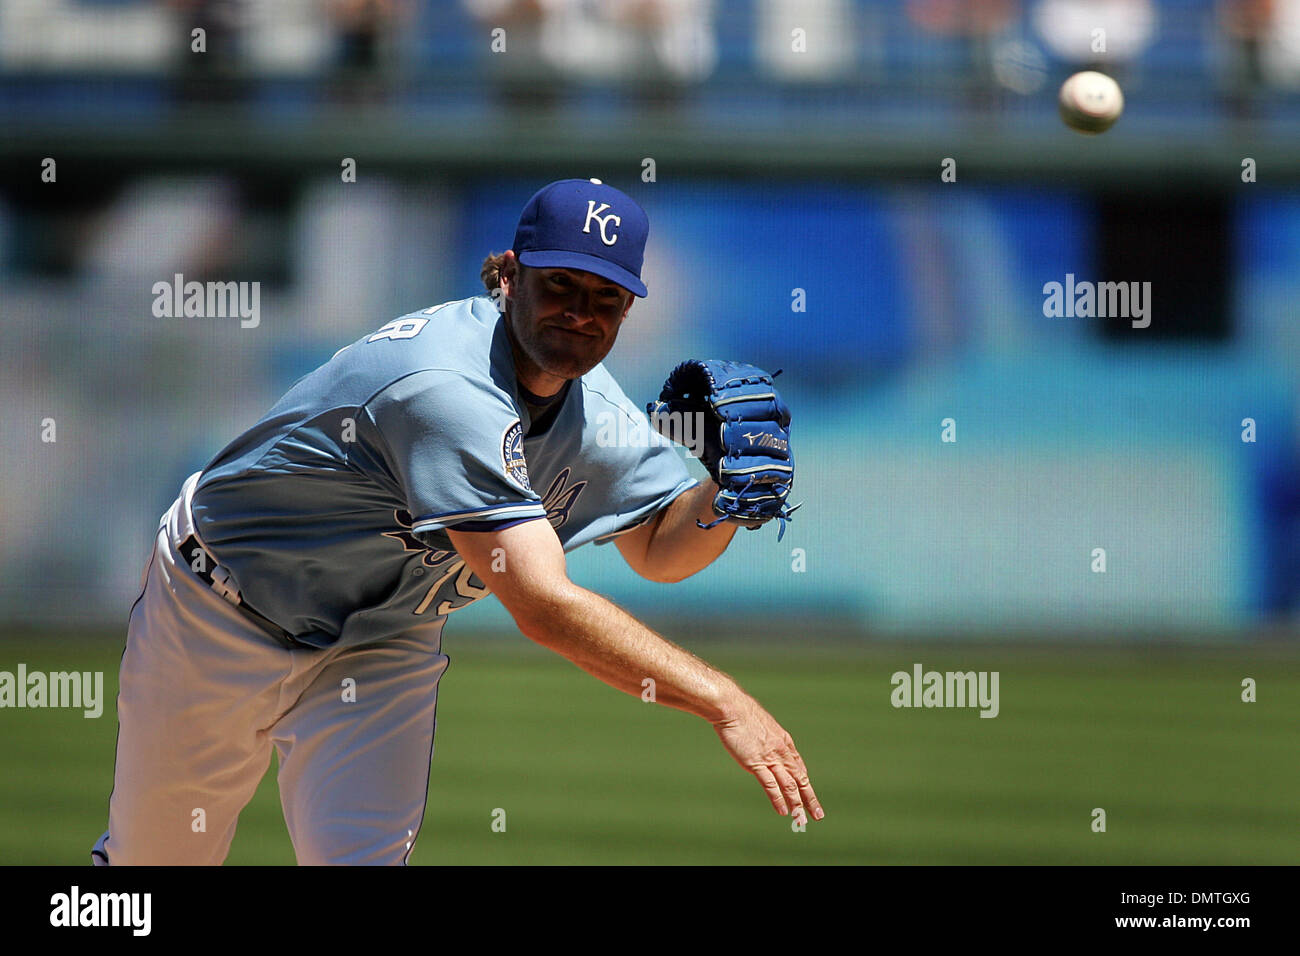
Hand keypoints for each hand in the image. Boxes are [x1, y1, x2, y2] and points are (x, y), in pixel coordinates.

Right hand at [711, 694, 823, 822]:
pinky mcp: (756, 763)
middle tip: (818, 815)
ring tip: (801, 819)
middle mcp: (782, 751)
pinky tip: (784, 811)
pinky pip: (771, 785)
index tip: (809, 795)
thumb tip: (764, 744)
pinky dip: (779, 799)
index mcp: (784, 742)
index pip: (799, 767)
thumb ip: (767, 738)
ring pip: (789, 785)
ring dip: (797, 804)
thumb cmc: (743, 715)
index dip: (804, 783)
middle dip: (809, 798)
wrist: (732, 708)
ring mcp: (770, 758)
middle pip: (800, 779)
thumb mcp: (761, 726)